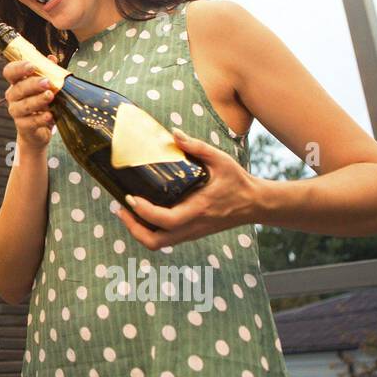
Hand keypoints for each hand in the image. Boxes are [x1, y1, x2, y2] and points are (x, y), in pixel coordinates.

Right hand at [2, 60, 54, 153]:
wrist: (37, 131)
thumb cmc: (41, 104)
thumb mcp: (45, 87)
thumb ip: (48, 72)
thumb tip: (52, 58)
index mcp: (16, 83)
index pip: (10, 72)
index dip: (19, 68)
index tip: (32, 66)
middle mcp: (13, 96)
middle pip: (18, 88)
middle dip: (33, 84)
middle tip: (47, 82)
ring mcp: (16, 112)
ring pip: (24, 105)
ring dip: (37, 100)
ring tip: (50, 96)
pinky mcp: (22, 126)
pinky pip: (30, 122)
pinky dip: (40, 119)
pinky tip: (50, 116)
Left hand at [115, 127, 261, 248]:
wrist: (255, 204)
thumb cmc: (238, 181)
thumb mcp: (221, 159)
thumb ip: (197, 147)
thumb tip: (174, 133)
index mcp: (199, 209)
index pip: (166, 220)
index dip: (144, 212)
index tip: (130, 197)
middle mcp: (193, 226)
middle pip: (155, 242)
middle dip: (133, 228)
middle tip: (120, 208)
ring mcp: (191, 233)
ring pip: (158, 244)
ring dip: (138, 231)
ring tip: (126, 211)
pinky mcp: (191, 233)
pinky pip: (164, 239)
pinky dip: (148, 230)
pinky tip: (142, 212)